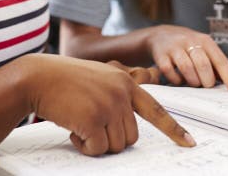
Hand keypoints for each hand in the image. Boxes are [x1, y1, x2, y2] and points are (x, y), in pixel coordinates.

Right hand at [24, 54, 194, 155]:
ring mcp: (109, 105)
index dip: (173, 129)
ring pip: (115, 145)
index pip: (156, 109)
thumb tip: (127, 128)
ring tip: (80, 122)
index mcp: (126, 82)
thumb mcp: (99, 80)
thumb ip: (118, 96)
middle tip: (91, 125)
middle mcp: (122, 92)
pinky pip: (97, 149)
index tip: (189, 143)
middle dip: (111, 139)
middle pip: (131, 136)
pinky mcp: (93, 119)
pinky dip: (84, 146)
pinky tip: (73, 129)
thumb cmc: (64, 81)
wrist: (38, 77)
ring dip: (96, 143)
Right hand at [144, 25, 227, 92]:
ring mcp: (174, 47)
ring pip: (187, 68)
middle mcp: (190, 41)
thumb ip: (214, 63)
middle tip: (207, 86)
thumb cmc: (186, 45)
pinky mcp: (161, 54)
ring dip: (192, 81)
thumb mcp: (202, 48)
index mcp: (205, 40)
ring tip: (194, 83)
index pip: (220, 60)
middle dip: (207, 80)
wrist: (160, 35)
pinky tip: (179, 79)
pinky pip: (169, 71)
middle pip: (203, 64)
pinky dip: (176, 80)